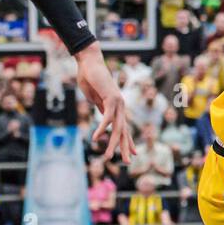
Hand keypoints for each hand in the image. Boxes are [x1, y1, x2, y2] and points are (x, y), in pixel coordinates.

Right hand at [75, 43, 135, 162]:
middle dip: (125, 148)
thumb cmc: (90, 78)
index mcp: (116, 108)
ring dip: (113, 143)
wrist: (89, 62)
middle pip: (124, 131)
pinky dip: (101, 128)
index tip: (134, 153)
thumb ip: (100, 107)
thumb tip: (102, 116)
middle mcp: (120, 107)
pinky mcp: (111, 99)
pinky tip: (96, 138)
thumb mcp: (95, 98)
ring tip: (107, 157)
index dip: (129, 141)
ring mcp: (117, 103)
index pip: (124, 128)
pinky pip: (106, 117)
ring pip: (117, 128)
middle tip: (127, 162)